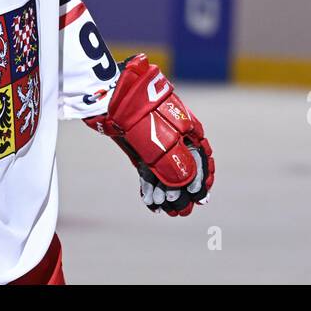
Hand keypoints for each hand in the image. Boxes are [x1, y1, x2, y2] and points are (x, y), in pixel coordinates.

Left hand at [83, 55, 214, 215]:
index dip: (203, 176)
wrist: (106, 100)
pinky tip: (150, 202)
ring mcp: (156, 141)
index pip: (201, 154)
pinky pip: (149, 170)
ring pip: (166, 171)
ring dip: (165, 191)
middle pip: (184, 166)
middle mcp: (173, 134)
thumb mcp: (162, 138)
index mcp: (185, 126)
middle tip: (182, 210)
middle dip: (183, 190)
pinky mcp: (138, 148)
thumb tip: (189, 185)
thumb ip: (177, 162)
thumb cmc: (138, 112)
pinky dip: (150, 186)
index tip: (201, 195)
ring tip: (164, 208)